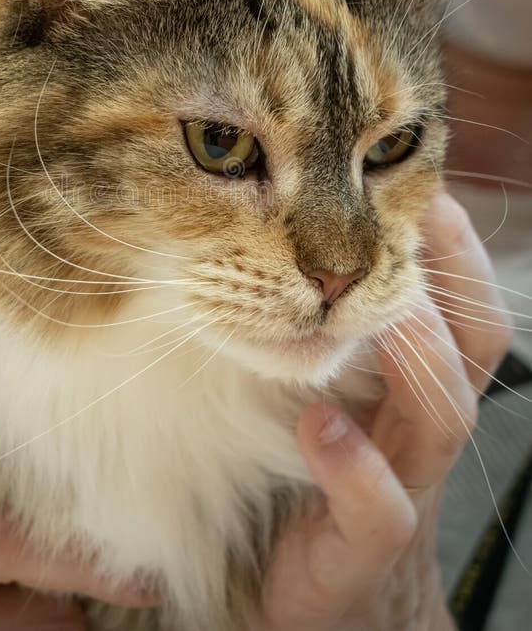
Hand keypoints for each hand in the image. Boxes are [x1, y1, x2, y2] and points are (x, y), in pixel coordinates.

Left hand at [253, 191, 510, 630]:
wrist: (302, 588)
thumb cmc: (311, 471)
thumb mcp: (322, 386)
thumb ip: (321, 327)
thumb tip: (300, 247)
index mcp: (411, 385)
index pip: (457, 304)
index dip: (450, 246)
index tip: (421, 185)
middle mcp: (416, 429)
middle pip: (473, 346)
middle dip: (454, 278)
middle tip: (423, 216)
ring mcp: (399, 487)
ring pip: (442, 417)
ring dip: (418, 356)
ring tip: (382, 307)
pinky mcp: (359, 549)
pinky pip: (379, 510)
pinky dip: (355, 467)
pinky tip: (320, 427)